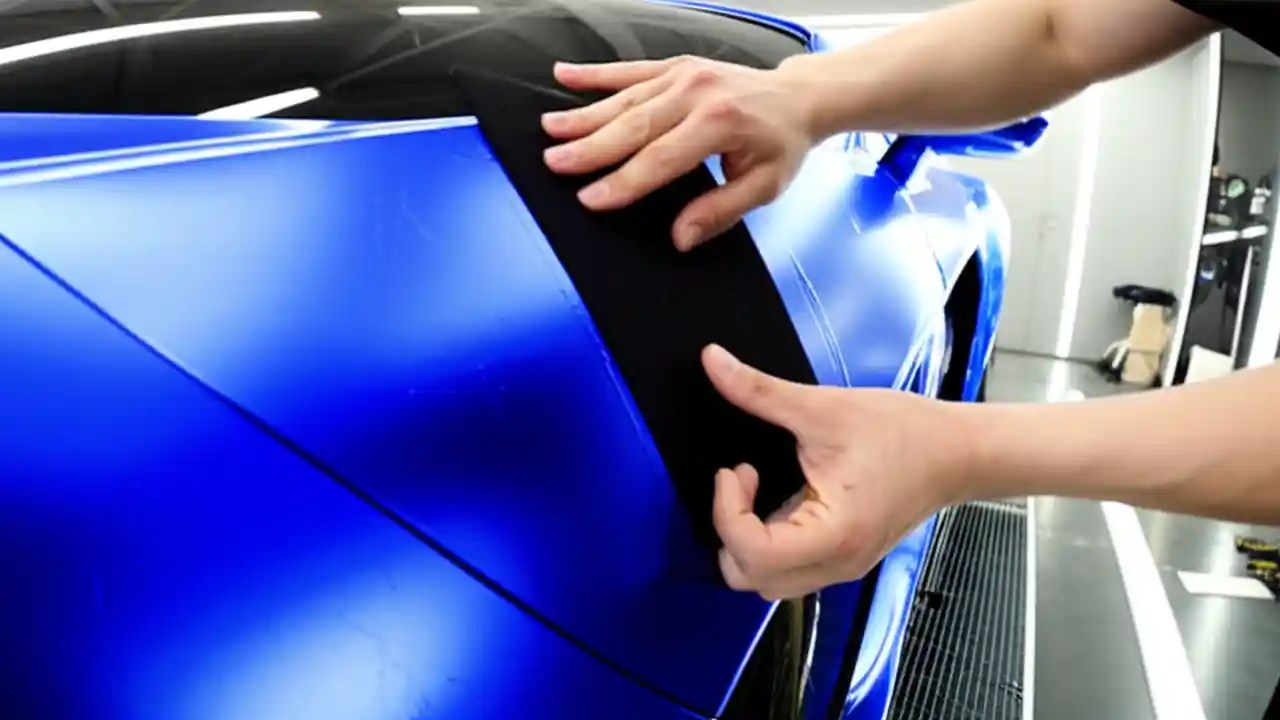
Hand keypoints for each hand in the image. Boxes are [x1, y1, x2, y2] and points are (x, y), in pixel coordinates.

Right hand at [541, 56, 817, 250]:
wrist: (798, 98)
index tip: (590, 200)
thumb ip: (720, 212)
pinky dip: (595, 74)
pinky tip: (563, 76)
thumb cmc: (781, 145)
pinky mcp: (675, 65)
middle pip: (633, 126)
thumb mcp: (764, 187)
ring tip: (550, 130)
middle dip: (590, 148)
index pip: (660, 160)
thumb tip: (680, 238)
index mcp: (720, 124)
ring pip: (625, 99)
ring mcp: (684, 74)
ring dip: (584, 115)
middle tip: (553, 164)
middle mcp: (697, 93)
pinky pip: (630, 70)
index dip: (623, 183)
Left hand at [702, 344, 978, 600]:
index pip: (753, 553)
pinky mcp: (843, 557)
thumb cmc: (906, 433)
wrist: (959, 451)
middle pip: (751, 577)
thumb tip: (713, 361)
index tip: (733, 471)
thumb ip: (760, 390)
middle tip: (741, 479)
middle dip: (730, 529)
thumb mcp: (824, 407)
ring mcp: (841, 566)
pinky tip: (777, 497)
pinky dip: (768, 541)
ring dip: (746, 539)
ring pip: (768, 580)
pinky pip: (788, 567)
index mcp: (834, 534)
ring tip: (758, 488)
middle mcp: (837, 563)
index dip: (726, 512)